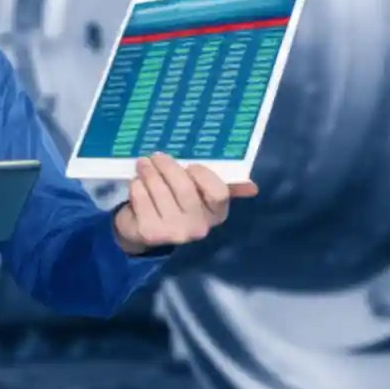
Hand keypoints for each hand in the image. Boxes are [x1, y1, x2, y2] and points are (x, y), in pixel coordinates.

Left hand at [113, 152, 258, 254]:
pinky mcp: (150, 232)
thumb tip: (253, 188)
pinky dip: (137, 185)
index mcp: (216, 214)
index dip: (203, 175)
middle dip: (167, 166)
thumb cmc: (177, 202)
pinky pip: (141, 197)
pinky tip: (138, 184)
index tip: (191, 166)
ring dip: (148, 172)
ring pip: (159, 189)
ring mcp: (174, 232)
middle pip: (184, 188)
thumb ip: (223, 184)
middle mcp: (199, 227)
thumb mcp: (200, 193)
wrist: (145, 229)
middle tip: (156, 156)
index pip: (219, 192)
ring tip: (144, 164)